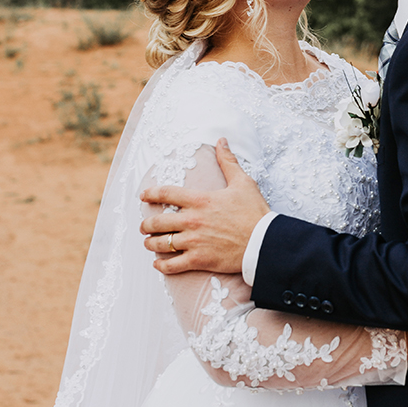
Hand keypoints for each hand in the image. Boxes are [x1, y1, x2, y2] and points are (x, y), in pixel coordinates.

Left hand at [139, 139, 269, 275]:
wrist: (264, 242)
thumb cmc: (254, 212)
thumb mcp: (242, 182)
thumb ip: (228, 161)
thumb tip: (221, 141)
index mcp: (200, 200)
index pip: (167, 193)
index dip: (151, 193)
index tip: (143, 195)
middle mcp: (192, 220)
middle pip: (157, 222)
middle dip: (146, 224)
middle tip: (144, 226)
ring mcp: (194, 242)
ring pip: (161, 244)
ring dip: (151, 243)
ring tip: (149, 243)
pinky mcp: (199, 260)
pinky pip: (172, 265)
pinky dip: (162, 265)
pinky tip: (158, 263)